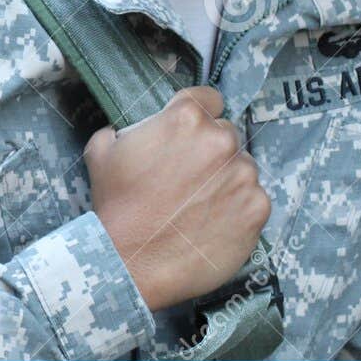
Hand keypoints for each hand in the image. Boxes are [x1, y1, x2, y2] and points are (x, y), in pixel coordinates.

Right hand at [83, 86, 270, 312]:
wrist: (131, 261)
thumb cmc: (115, 205)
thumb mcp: (103, 149)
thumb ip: (128, 129)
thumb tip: (137, 131)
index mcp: (186, 117)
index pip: (209, 99)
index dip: (198, 115)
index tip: (190, 134)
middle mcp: (221, 140)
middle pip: (227, 134)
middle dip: (211, 150)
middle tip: (189, 176)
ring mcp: (243, 176)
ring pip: (242, 168)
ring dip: (226, 179)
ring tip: (199, 205)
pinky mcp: (257, 210)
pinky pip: (253, 200)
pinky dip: (238, 209)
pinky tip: (211, 222)